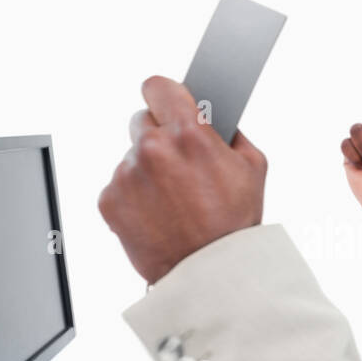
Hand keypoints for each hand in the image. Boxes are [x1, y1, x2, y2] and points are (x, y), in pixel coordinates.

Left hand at [98, 75, 267, 283]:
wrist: (209, 275)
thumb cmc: (234, 224)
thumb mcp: (252, 167)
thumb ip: (229, 132)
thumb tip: (214, 117)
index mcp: (187, 133)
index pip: (158, 85)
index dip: (166, 95)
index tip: (169, 102)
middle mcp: (151, 148)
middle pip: (142, 121)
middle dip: (159, 135)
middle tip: (179, 163)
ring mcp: (126, 175)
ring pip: (131, 157)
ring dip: (147, 170)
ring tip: (172, 199)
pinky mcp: (109, 200)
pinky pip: (119, 186)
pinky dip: (134, 196)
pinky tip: (157, 214)